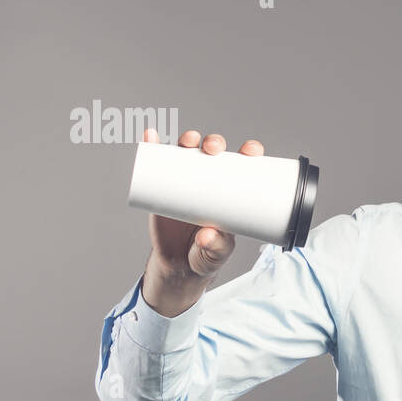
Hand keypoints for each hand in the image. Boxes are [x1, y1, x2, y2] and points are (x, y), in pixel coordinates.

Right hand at [144, 127, 266, 281]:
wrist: (178, 263)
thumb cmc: (206, 253)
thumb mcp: (217, 253)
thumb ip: (215, 246)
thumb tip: (206, 236)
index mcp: (231, 190)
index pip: (243, 165)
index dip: (249, 151)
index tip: (250, 151)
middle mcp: (209, 180)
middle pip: (213, 151)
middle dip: (214, 142)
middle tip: (212, 149)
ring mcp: (184, 180)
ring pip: (187, 151)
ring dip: (188, 139)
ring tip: (188, 141)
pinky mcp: (162, 186)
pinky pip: (157, 162)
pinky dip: (153, 146)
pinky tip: (151, 136)